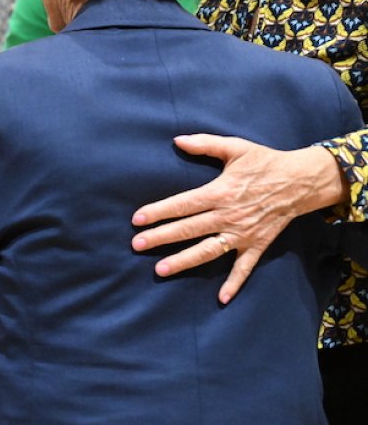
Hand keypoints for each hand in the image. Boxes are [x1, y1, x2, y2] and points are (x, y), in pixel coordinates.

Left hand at [130, 135, 346, 303]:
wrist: (301, 181)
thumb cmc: (264, 162)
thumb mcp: (235, 147)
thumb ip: (205, 144)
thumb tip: (178, 140)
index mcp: (220, 192)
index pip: (182, 205)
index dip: (158, 212)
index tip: (137, 220)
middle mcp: (229, 216)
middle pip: (189, 229)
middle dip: (161, 237)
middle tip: (137, 245)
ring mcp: (243, 233)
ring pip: (209, 251)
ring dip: (184, 261)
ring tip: (160, 270)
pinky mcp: (258, 244)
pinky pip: (244, 267)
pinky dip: (234, 283)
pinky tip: (221, 298)